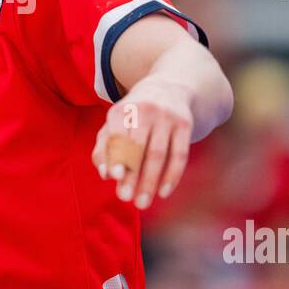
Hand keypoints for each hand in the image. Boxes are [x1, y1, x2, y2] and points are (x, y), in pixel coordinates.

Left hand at [91, 76, 193, 209]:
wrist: (171, 86)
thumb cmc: (135, 114)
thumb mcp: (116, 122)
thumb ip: (104, 147)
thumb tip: (105, 174)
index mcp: (122, 109)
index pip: (117, 134)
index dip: (116, 154)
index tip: (114, 176)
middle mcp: (144, 109)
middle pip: (137, 147)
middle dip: (132, 174)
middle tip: (125, 198)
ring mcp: (166, 116)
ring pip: (158, 153)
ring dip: (150, 181)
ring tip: (142, 203)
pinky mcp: (184, 124)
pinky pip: (179, 153)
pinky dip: (172, 175)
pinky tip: (164, 192)